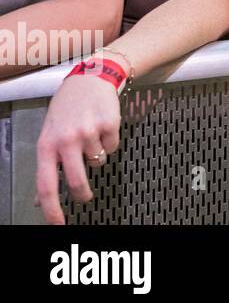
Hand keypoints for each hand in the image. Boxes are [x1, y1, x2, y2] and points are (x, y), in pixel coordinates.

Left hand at [35, 75, 122, 224]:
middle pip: (77, 182)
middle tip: (85, 195)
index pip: (47, 184)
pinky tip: (103, 127)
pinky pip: (113, 147)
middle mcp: (67, 139)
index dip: (52, 209)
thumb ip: (47, 167)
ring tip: (92, 136)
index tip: (58, 224)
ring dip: (98, 155)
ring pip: (99, 162)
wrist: (90, 79)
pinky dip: (110, 141)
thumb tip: (41, 199)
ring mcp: (89, 132)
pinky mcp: (109, 124)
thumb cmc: (67, 108)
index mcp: (47, 145)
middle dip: (83, 193)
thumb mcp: (49, 135)